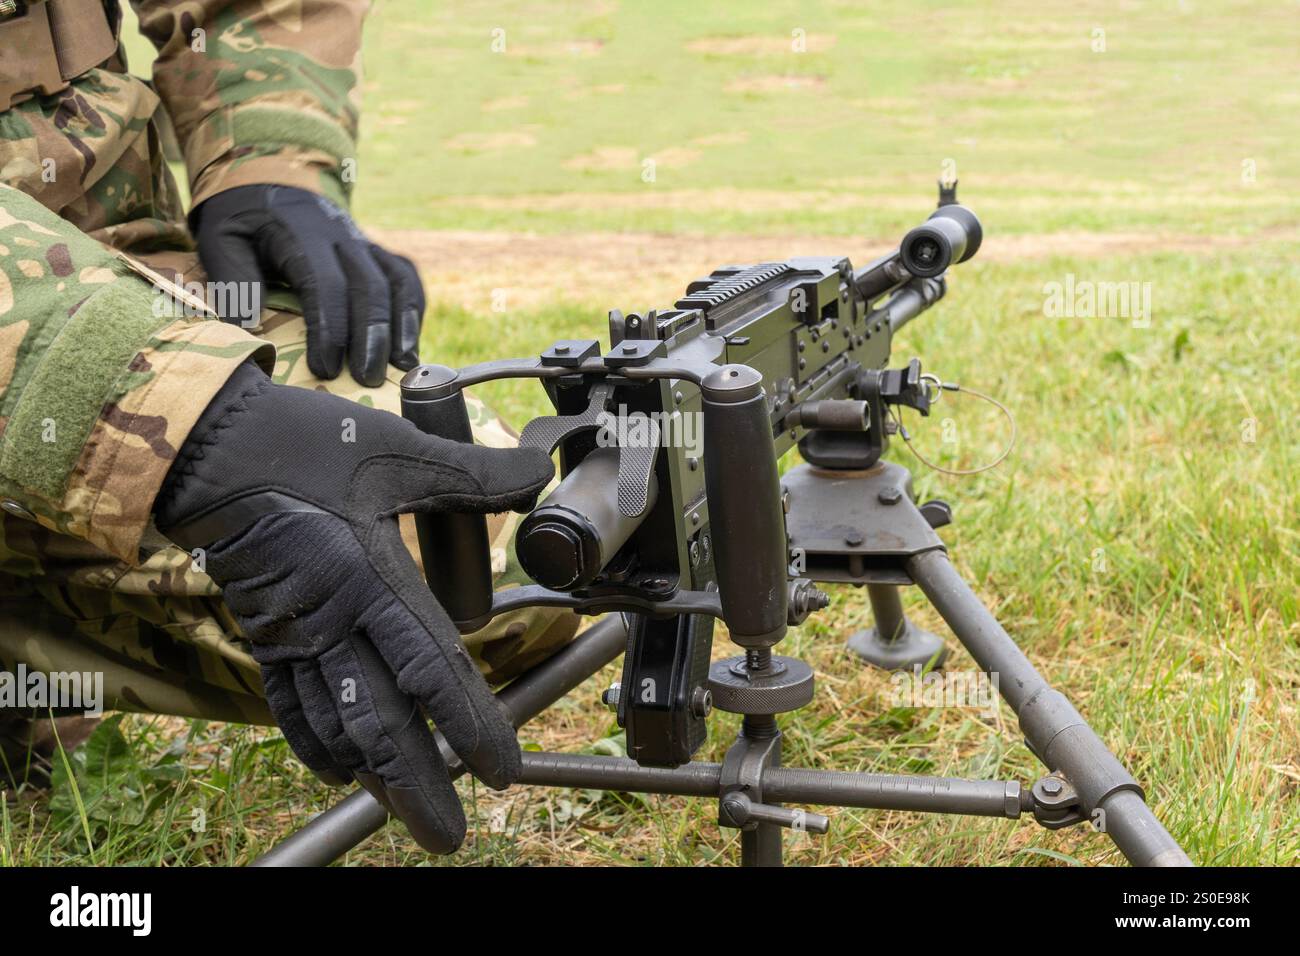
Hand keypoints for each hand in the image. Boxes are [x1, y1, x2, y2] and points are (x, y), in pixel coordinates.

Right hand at [155, 363, 552, 852]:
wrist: (203, 445)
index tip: (501, 771)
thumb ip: (470, 473)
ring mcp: (292, 633)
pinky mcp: (264, 633)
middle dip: (419, 785)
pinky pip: (290, 704)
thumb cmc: (301, 443)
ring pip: (336, 724)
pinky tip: (339, 771)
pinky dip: (315, 743)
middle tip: (449, 836)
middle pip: (382, 722)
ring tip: (402, 816)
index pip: (433, 671)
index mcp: (370, 578)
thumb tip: (536, 471)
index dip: (470, 725)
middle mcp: (331, 620)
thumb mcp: (396, 449)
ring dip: (372, 777)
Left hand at [193, 185, 423, 386]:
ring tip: (400, 368)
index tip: (324, 369)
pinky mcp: (378, 252)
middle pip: (369, 286)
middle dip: (371, 336)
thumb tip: (251, 328)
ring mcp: (365, 243)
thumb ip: (234, 280)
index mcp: (301, 234)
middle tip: (366, 378)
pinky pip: (407, 279)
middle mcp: (341, 236)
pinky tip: (408, 347)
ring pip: (397, 282)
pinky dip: (413, 313)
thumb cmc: (241, 221)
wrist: (268, 180)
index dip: (330, 329)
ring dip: (402, 327)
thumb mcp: (220, 240)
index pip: (325, 283)